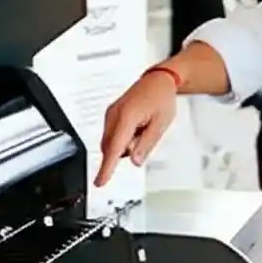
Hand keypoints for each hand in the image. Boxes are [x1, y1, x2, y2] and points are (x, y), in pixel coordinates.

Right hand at [96, 72, 177, 186]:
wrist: (158, 81)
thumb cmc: (161, 97)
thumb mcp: (161, 124)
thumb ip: (146, 145)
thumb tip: (135, 161)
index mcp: (126, 116)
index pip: (115, 149)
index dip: (107, 168)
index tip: (100, 181)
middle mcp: (114, 115)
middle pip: (112, 148)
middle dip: (126, 151)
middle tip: (145, 135)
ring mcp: (111, 114)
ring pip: (112, 142)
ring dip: (126, 144)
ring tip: (143, 127)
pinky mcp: (111, 115)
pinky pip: (113, 135)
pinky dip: (124, 137)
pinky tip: (137, 127)